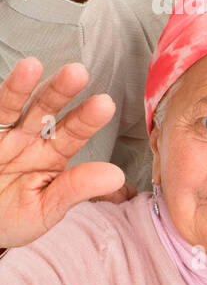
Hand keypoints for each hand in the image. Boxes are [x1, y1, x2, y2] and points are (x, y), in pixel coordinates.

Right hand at [0, 59, 123, 248]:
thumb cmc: (11, 218)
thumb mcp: (45, 209)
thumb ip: (76, 190)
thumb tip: (117, 176)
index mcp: (52, 155)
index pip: (74, 133)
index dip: (88, 118)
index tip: (105, 103)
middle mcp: (28, 138)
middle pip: (46, 109)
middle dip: (60, 90)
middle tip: (78, 72)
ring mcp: (0, 135)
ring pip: (11, 106)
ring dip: (20, 85)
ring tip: (32, 66)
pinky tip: (8, 81)